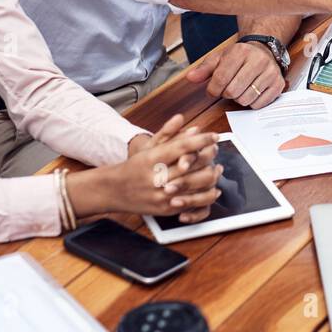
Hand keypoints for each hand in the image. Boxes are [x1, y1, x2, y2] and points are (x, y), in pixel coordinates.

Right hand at [70, 121, 221, 223]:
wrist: (113, 191)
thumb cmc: (134, 166)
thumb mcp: (147, 146)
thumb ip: (168, 133)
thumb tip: (187, 122)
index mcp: (152, 159)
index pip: (182, 147)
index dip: (202, 140)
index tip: (214, 135)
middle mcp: (156, 178)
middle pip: (192, 166)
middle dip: (209, 156)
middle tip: (215, 149)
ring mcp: (162, 195)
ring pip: (195, 186)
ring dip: (211, 176)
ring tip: (218, 168)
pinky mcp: (166, 209)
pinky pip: (192, 204)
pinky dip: (206, 195)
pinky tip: (213, 188)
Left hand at [186, 40, 284, 107]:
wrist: (264, 51)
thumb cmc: (239, 57)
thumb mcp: (220, 58)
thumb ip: (204, 69)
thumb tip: (191, 77)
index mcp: (240, 52)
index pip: (220, 79)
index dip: (213, 90)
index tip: (214, 89)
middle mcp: (258, 60)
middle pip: (232, 91)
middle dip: (226, 94)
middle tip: (229, 88)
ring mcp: (270, 73)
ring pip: (245, 99)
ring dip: (239, 99)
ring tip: (241, 89)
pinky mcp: (278, 84)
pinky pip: (259, 104)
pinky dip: (252, 102)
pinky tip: (252, 92)